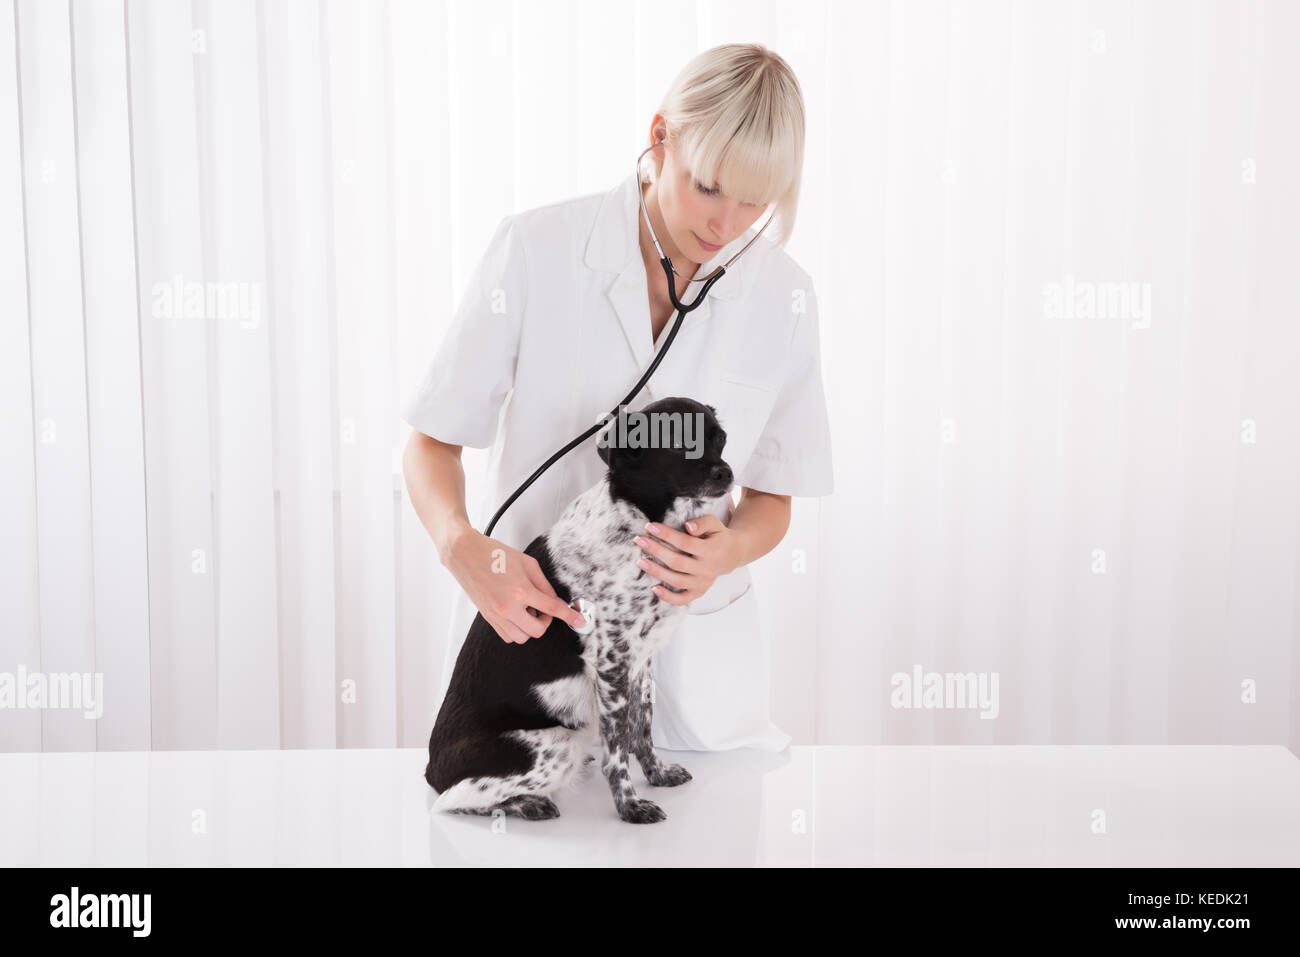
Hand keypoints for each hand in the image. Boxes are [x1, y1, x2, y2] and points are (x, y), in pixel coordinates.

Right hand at [444, 529, 587, 643]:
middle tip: (544, 607)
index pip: (552, 609)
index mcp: (520, 591)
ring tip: (527, 609)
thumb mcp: (527, 563)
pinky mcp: (488, 618)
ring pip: (522, 637)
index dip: (569, 616)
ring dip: (530, 626)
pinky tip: (517, 613)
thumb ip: (544, 584)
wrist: (465, 554)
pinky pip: (508, 636)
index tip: (580, 621)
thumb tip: (555, 600)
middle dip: (546, 621)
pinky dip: (517, 629)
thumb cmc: (494, 554)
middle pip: (537, 630)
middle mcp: (508, 607)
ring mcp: (496, 615)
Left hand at [633, 515, 742, 606]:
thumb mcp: (715, 523)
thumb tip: (688, 526)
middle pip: (677, 562)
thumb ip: (702, 523)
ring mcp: (703, 582)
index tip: (650, 526)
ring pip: (676, 580)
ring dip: (656, 572)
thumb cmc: (718, 536)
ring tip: (640, 561)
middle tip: (639, 540)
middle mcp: (707, 569)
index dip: (666, 534)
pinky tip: (654, 588)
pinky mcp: (700, 591)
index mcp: (711, 550)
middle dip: (656, 551)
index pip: (684, 543)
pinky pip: (683, 599)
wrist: (733, 554)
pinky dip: (668, 597)